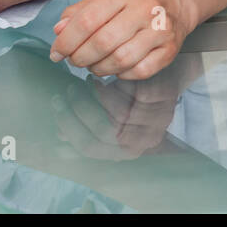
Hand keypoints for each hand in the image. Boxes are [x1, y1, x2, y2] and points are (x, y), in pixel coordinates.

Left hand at [49, 0, 189, 79]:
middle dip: (81, 57)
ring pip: (121, 60)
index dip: (66, 42)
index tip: (56, 53)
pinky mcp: (170, 48)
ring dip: (100, 68)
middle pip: (102, 43)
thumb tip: (59, 31)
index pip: (87, 21)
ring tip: (94, 64)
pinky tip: (117, 67)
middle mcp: (145, 8)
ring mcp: (161, 29)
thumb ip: (78, 13)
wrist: (173, 1)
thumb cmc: (131, 3)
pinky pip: (140, 71)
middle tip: (75, 60)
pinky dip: (122, 74)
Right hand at [51, 73, 182, 159]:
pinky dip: (115, 86)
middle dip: (79, 111)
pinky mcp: (165, 100)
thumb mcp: (109, 117)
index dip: (69, 128)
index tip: (57, 107)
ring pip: (119, 115)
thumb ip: (86, 129)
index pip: (90, 147)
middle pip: (103, 133)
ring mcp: (157, 121)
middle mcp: (144, 140)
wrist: (168, 78)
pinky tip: (102, 76)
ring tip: (83, 82)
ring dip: (96, 97)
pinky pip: (135, 96)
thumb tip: (59, 138)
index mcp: (128, 150)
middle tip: (67, 92)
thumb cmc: (133, 99)